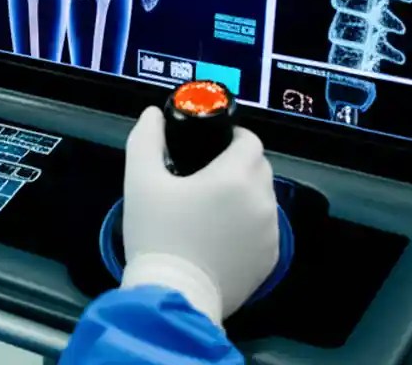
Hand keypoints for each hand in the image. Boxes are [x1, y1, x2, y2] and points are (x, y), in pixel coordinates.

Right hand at [120, 107, 279, 324]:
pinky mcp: (271, 260)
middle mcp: (262, 201)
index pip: (250, 141)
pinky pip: (264, 229)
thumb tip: (153, 115)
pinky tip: (220, 237)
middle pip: (259, 168)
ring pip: (263, 199)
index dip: (232, 138)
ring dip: (244, 196)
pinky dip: (248, 226)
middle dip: (237, 166)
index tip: (209, 149)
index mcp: (235, 177)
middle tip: (204, 178)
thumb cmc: (157, 235)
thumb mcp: (140, 181)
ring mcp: (270, 233)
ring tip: (211, 210)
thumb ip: (146, 139)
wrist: (173, 295)